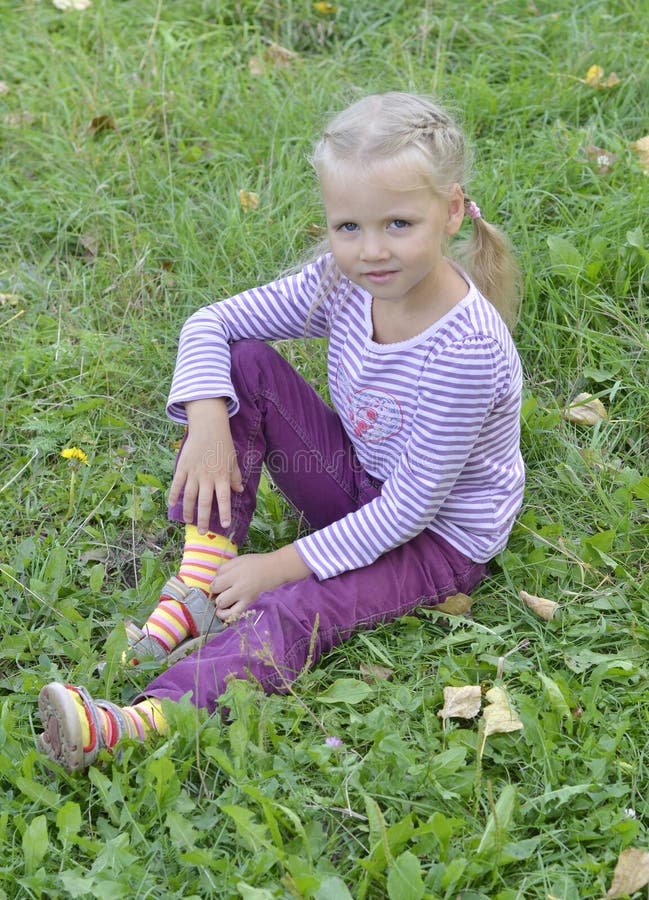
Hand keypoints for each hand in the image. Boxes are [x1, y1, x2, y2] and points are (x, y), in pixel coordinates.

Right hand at [168, 398, 242, 532]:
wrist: (208, 427)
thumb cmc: (223, 444)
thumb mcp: (233, 461)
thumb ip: (235, 477)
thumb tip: (239, 490)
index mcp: (221, 477)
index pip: (223, 499)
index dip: (224, 513)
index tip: (224, 525)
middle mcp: (207, 478)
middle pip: (203, 503)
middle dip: (203, 519)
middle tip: (202, 532)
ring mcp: (193, 473)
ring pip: (189, 497)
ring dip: (188, 511)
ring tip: (188, 522)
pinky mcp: (183, 467)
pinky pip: (177, 484)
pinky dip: (173, 495)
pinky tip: (171, 505)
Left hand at [210, 545, 312, 621]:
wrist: (274, 569)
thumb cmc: (256, 563)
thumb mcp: (238, 560)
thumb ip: (223, 569)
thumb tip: (214, 580)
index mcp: (234, 573)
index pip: (215, 584)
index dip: (214, 584)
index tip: (220, 583)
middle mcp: (238, 586)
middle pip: (217, 594)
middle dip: (217, 593)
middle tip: (222, 590)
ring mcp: (244, 596)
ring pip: (222, 605)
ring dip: (220, 603)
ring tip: (224, 600)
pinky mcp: (249, 603)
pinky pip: (234, 614)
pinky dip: (225, 615)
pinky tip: (222, 613)